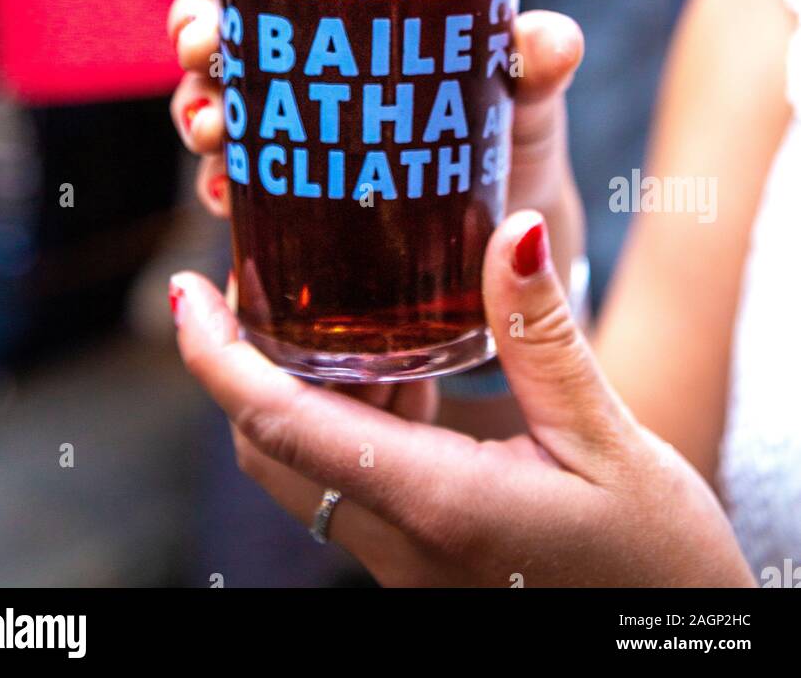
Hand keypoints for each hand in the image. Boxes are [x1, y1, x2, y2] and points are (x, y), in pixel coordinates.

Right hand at [166, 0, 584, 283]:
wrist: (504, 216)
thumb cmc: (507, 122)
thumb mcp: (524, 84)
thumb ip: (535, 59)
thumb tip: (553, 42)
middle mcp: (305, 46)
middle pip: (221, 16)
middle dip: (195, 23)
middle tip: (202, 44)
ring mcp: (287, 115)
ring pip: (212, 92)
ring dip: (195, 104)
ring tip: (211, 128)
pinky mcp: (284, 185)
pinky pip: (232, 177)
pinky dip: (220, 183)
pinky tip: (226, 195)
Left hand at [169, 210, 753, 587]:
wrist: (677, 655)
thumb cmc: (654, 568)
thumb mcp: (610, 441)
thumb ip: (544, 336)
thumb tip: (509, 228)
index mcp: (432, 501)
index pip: (281, 424)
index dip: (217, 357)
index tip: (186, 292)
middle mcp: (399, 537)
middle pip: (271, 446)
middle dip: (242, 364)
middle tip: (257, 282)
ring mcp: (407, 558)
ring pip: (307, 468)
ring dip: (299, 388)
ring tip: (329, 309)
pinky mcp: (425, 558)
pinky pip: (354, 483)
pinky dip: (352, 418)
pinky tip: (405, 370)